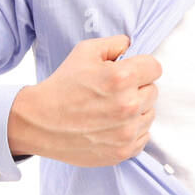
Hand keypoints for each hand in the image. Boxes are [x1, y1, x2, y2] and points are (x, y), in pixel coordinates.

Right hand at [8, 34, 161, 166]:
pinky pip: (144, 136)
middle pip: (153, 91)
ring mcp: (127, 131)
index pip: (155, 67)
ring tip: (111, 109)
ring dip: (136, 110)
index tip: (129, 72)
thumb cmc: (62, 85)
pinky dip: (132, 130)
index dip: (141, 67)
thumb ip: (115, 44)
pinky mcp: (123, 151)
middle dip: (137, 88)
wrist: (39, 122)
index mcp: (122, 77)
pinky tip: (113, 125)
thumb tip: (131, 46)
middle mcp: (128, 105)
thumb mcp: (85, 51)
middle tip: (114, 92)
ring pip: (149, 114)